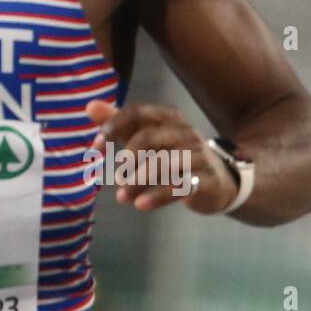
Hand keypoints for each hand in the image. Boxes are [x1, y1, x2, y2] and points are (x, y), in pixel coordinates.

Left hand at [86, 99, 238, 214]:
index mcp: (167, 117)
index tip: (94, 149)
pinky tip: (140, 205)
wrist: (220, 181)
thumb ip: (120, 124)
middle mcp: (184, 131)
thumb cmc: (174, 155)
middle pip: (149, 137)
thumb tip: (90, 106)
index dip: (112, 127)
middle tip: (115, 176)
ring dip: (138, 180)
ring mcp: (198, 155)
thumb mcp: (147, 137)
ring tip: (121, 196)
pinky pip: (182, 185)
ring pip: (165, 163)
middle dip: (127, 157)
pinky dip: (159, 195)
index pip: (136, 113)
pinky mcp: (207, 180)